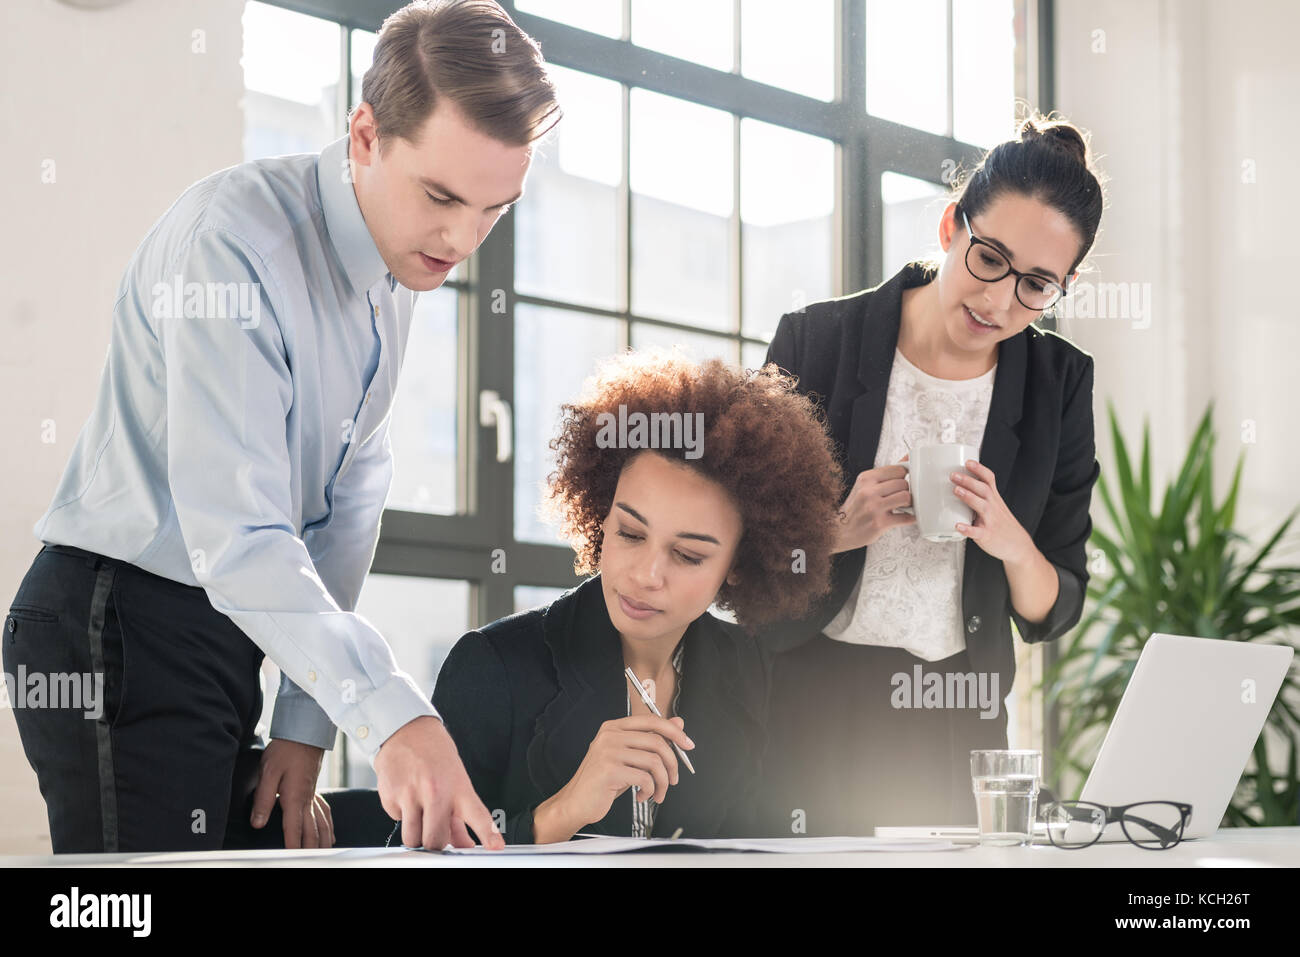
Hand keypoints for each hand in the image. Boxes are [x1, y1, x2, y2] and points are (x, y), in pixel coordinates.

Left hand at [250, 738, 334, 848]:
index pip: (293, 830)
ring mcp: (313, 795)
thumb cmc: (285, 750)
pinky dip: (329, 827)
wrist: (304, 733)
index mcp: (294, 798)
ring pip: (322, 824)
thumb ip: (263, 800)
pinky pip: (326, 812)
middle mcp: (307, 800)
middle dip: (311, 850)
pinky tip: (331, 834)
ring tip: (324, 855)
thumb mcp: (268, 773)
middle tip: (310, 860)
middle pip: (312, 832)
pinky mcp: (315, 789)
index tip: (292, 859)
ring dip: (323, 842)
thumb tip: (258, 824)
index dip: (292, 847)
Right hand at [373, 714, 504, 850]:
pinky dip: (402, 815)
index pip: (477, 815)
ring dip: (416, 834)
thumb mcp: (455, 780)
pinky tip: (406, 795)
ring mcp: (411, 794)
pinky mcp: (390, 796)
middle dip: (435, 843)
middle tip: (435, 832)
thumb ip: (458, 817)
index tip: (496, 847)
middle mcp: (436, 791)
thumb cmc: (434, 754)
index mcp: (458, 787)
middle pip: (435, 840)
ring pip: (412, 839)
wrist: (406, 730)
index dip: (488, 834)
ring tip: (419, 814)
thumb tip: (463, 844)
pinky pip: (396, 821)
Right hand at [537, 715, 693, 842]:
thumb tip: (678, 723)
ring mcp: (608, 751)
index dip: (674, 732)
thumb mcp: (629, 758)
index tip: (688, 745)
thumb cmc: (603, 781)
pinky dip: (649, 791)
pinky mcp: (609, 770)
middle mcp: (610, 735)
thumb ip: (650, 740)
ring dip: (662, 782)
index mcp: (614, 727)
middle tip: (674, 778)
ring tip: (657, 792)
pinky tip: (641, 796)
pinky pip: (645, 778)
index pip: (652, 720)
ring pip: (654, 762)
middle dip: (672, 764)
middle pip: (657, 741)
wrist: (576, 802)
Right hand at [832, 455, 914, 552]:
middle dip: (906, 491)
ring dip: (909, 503)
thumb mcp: (865, 486)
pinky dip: (910, 517)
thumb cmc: (855, 509)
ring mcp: (873, 507)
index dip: (904, 477)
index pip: (897, 469)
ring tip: (902, 506)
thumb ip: (887, 474)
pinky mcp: (879, 523)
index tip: (902, 482)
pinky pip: (906, 517)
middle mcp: (868, 491)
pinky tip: (906, 516)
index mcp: (865, 479)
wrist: (840, 531)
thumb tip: (908, 458)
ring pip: (906, 497)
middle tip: (901, 497)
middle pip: (903, 483)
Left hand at [950, 459, 1034, 563]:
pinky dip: (967, 529)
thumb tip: (961, 485)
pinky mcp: (987, 535)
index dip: (979, 470)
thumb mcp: (996, 506)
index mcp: (994, 499)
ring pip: (981, 507)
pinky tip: (958, 526)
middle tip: (954, 475)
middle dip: (969, 481)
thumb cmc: (1002, 525)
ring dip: (969, 497)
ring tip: (956, 490)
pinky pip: (977, 532)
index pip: (989, 480)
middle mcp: (993, 507)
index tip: (968, 462)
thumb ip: (982, 497)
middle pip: (983, 490)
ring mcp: (991, 521)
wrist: (1018, 546)